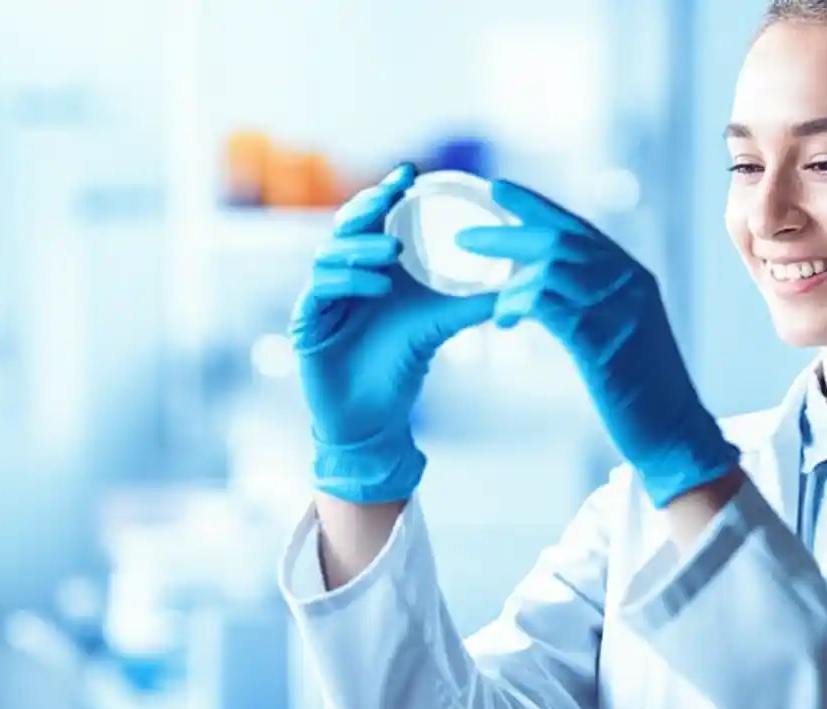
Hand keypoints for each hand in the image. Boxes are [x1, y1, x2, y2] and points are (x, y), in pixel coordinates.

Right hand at [290, 164, 494, 502]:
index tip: (411, 172)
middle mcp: (343, 275)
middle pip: (346, 228)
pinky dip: (348, 281)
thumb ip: (472, 300)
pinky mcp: (306, 322)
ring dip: (360, 247)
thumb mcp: (441, 324)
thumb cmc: (401, 366)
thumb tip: (520, 282)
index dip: (388, 192)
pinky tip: (378, 285)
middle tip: (392, 195)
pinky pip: (320, 290)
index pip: (375, 219)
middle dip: (368, 207)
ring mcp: (322, 297)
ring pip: (329, 254)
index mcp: (372, 267)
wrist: (373, 418)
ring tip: (393, 250)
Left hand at [456, 180, 737, 507]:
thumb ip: (597, 303)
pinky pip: (549, 307)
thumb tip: (550, 290)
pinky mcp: (603, 340)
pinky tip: (503, 321)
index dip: (536, 206)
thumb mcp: (623, 332)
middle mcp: (628, 283)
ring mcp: (618, 309)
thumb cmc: (644, 391)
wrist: (674, 431)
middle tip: (464, 236)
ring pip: (551, 270)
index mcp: (632, 276)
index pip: (577, 228)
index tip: (498, 189)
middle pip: (559, 240)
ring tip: (487, 297)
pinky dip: (518, 308)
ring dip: (510, 282)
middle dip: (507, 233)